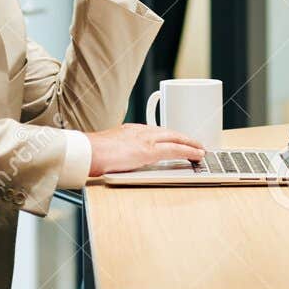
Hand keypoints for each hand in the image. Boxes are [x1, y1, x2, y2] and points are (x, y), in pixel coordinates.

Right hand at [85, 124, 204, 176]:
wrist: (87, 151)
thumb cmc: (93, 153)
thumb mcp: (110, 147)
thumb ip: (121, 150)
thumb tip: (124, 159)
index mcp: (130, 130)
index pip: (156, 132)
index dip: (170, 136)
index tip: (177, 139)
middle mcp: (140, 131)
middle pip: (169, 132)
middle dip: (184, 138)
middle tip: (196, 143)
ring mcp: (145, 139)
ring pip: (175, 138)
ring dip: (190, 143)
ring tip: (200, 149)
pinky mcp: (148, 150)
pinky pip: (174, 149)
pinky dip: (187, 151)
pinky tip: (196, 154)